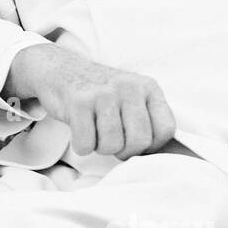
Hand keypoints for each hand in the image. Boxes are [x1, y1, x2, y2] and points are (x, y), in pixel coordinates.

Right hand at [5, 43, 175, 159]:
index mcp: (148, 87)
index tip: (135, 142)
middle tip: (112, 140)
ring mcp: (103, 93)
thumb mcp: (132, 97)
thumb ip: (148, 120)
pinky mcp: (79, 101)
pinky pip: (86, 144)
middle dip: (123, 150)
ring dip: (100, 147)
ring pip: (111, 145)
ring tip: (95, 131)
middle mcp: (129, 86)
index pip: (166, 129)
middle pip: (139, 141)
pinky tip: (80, 129)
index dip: (151, 146)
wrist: (61, 70)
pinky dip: (81, 145)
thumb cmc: (100, 94)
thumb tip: (160, 156)